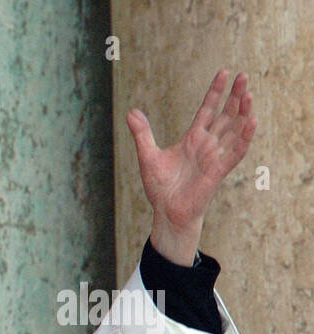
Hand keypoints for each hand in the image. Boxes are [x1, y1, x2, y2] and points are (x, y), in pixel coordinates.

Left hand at [128, 69, 257, 264]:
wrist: (167, 212)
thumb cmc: (161, 187)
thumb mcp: (148, 156)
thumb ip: (142, 134)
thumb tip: (131, 112)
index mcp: (193, 139)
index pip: (208, 109)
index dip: (216, 92)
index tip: (224, 72)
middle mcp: (208, 145)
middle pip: (226, 115)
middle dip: (235, 96)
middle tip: (244, 75)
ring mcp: (215, 157)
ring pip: (234, 130)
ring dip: (243, 113)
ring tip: (249, 93)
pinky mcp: (218, 171)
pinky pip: (235, 153)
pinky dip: (244, 138)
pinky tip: (252, 122)